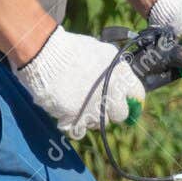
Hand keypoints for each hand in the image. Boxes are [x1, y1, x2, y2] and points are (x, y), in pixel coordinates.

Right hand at [15, 27, 144, 138]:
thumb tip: (122, 85)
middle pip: (120, 114)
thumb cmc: (70, 49)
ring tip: (75, 101)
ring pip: (100, 123)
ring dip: (89, 116)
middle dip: (110, 110)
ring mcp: (95, 108)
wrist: (43, 50)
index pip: (137, 94)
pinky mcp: (77, 118)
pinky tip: (67, 114)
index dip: (131, 100)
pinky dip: (74, 125)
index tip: (125, 102)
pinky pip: (79, 131)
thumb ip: (113, 71)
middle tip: (96, 103)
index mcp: (121, 75)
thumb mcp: (100, 52)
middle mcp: (113, 94)